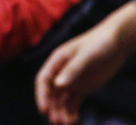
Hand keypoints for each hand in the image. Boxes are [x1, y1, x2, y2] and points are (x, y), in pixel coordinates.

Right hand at [35, 4, 135, 124]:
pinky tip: (75, 120)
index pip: (43, 80)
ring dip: (62, 112)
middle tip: (57, 122)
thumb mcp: (85, 55)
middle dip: (52, 108)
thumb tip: (57, 84)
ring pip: (62, 100)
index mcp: (57, 61)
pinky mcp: (83, 88)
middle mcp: (61, 72)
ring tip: (67, 124)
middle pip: (51, 93)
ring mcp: (72, 81)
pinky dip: (72, 112)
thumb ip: (72, 69)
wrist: (117, 42)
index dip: (41, 96)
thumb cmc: (99, 43)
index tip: (44, 110)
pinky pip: (74, 102)